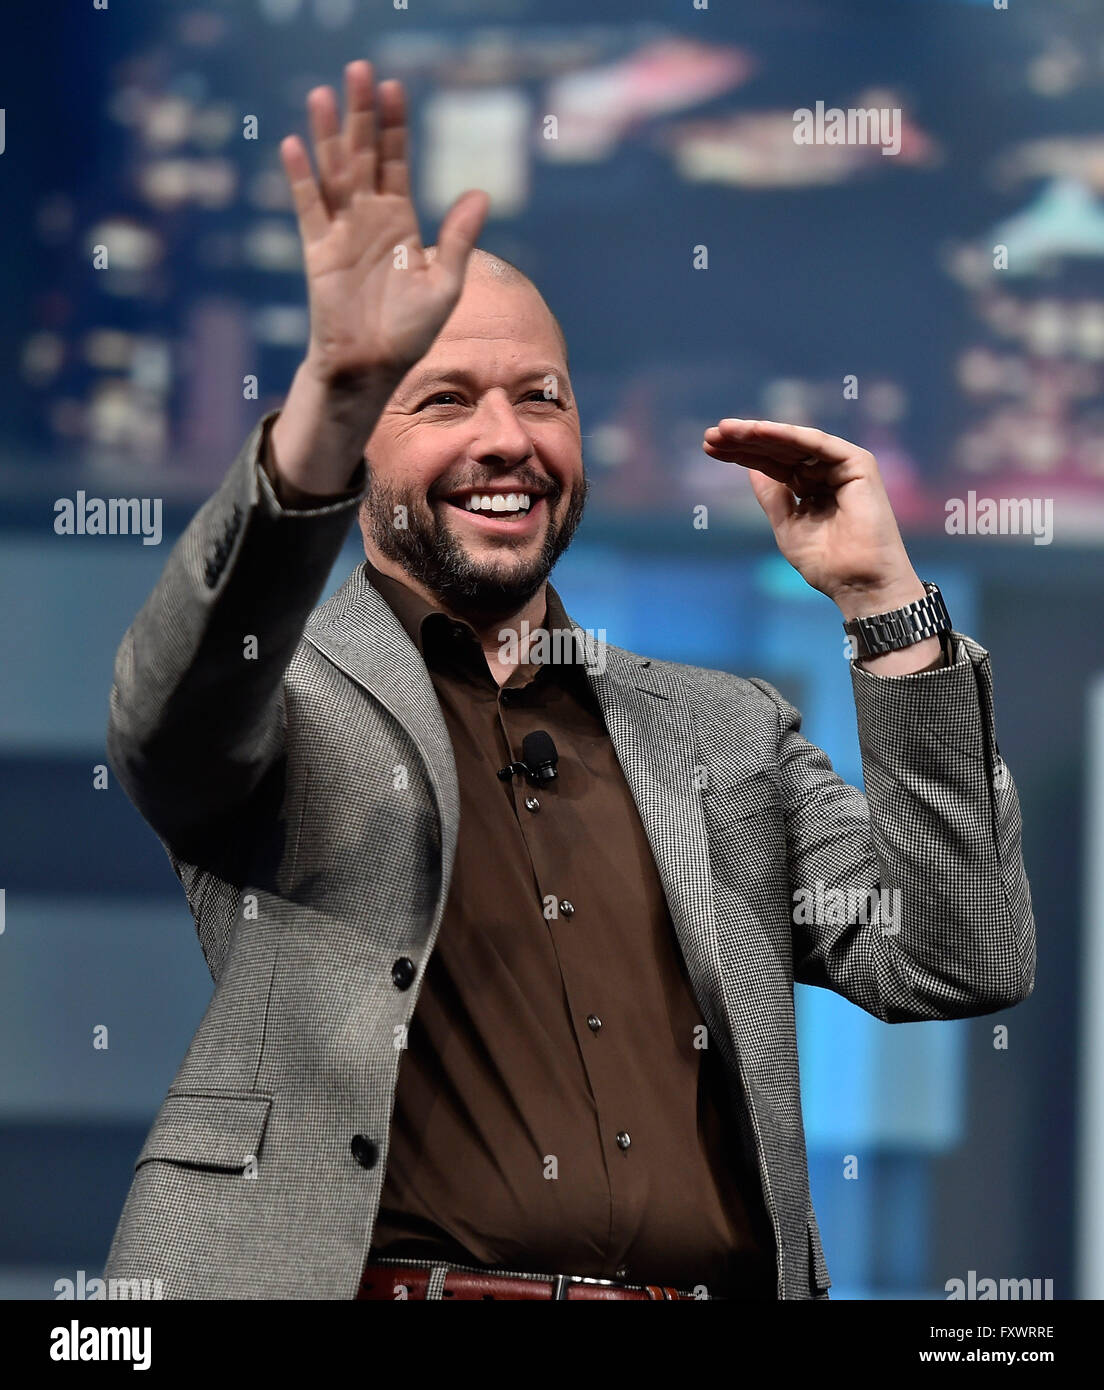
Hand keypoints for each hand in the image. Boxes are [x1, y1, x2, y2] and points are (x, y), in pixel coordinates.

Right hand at [279, 60, 488, 385]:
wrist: (373, 367)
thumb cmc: (410, 332)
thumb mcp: (444, 285)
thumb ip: (457, 239)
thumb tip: (480, 193)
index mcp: (400, 222)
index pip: (396, 162)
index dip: (396, 127)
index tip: (395, 88)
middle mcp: (368, 219)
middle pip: (363, 155)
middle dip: (361, 114)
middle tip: (359, 70)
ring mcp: (341, 232)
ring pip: (333, 173)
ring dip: (326, 135)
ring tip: (323, 94)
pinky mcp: (318, 251)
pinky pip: (309, 208)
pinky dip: (302, 179)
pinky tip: (295, 145)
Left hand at [702, 418, 924, 617]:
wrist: (858, 583)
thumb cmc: (827, 563)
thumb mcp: (786, 525)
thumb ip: (772, 496)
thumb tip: (750, 470)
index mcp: (811, 487)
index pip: (771, 464)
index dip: (740, 455)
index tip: (708, 449)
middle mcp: (826, 472)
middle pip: (778, 450)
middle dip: (743, 441)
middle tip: (709, 436)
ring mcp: (842, 465)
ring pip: (793, 442)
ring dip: (758, 433)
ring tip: (725, 430)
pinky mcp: (857, 463)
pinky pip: (814, 443)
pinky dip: (785, 435)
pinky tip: (757, 431)